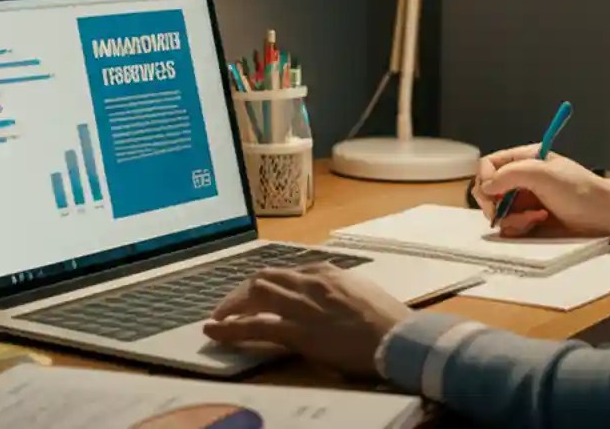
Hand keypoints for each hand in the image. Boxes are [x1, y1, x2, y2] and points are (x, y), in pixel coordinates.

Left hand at [202, 263, 411, 376]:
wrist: (397, 338)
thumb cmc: (389, 321)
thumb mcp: (364, 295)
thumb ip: (344, 292)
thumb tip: (337, 299)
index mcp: (328, 272)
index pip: (288, 273)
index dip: (270, 285)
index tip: (262, 296)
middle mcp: (309, 282)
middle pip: (265, 279)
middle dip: (244, 292)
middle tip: (231, 306)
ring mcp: (301, 305)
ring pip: (254, 295)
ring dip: (232, 305)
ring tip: (219, 318)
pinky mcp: (296, 331)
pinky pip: (253, 327)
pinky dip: (229, 329)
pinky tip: (213, 332)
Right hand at [472, 144, 609, 237]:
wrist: (604, 215)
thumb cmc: (578, 189)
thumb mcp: (544, 174)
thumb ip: (510, 174)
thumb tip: (485, 186)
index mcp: (524, 159)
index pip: (488, 165)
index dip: (485, 179)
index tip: (492, 195)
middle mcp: (520, 179)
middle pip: (487, 190)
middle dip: (494, 203)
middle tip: (502, 212)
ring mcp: (524, 201)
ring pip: (497, 212)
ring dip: (512, 217)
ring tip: (535, 218)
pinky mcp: (529, 221)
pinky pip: (510, 226)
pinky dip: (519, 227)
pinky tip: (538, 223)